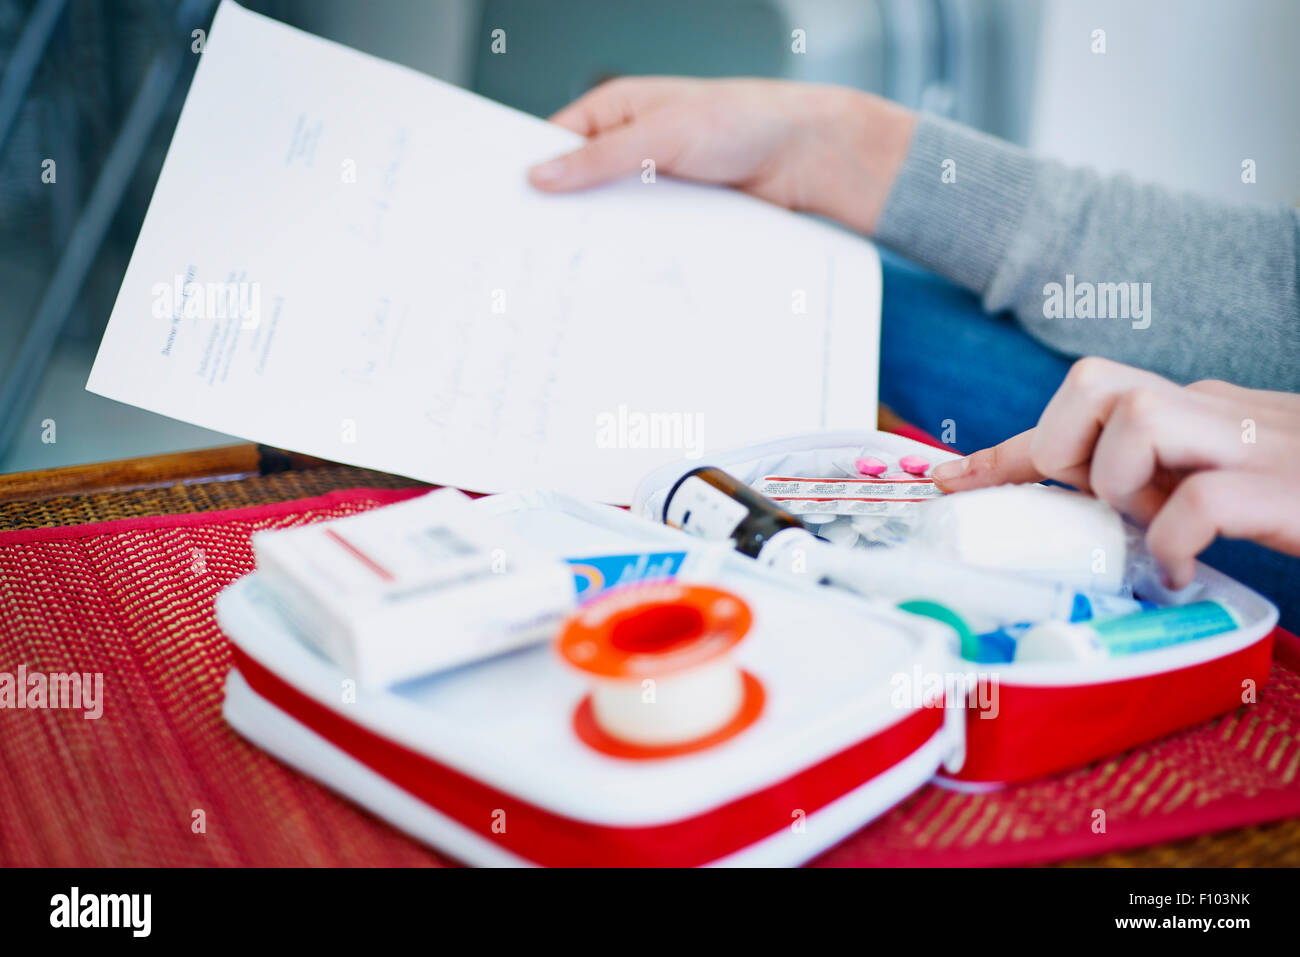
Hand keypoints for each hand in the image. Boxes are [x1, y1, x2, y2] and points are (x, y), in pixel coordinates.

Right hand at [528, 77, 914, 234]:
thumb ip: (600, 159)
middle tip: (532, 249)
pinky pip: (644, 237)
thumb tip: (541, 175)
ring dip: (600, 238)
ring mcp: (653, 184)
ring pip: (610, 217)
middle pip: (579, 186)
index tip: (505, 207)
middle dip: (561, 214)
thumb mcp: (661, 135)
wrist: (807, 156)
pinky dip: (635, 251)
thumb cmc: (742, 120)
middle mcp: (630, 147)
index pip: (555, 143)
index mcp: (616, 110)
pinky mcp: (676, 215)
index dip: (530, 173)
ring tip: (570, 269)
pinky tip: (620, 273)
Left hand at [931, 357, 1299, 586]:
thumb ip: (1164, 482)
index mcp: (1197, 410)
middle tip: (1098, 505)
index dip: (1001, 449)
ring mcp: (1257, 445)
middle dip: (1065, 447)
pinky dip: (1171, 545)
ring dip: (1118, 485)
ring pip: (1135, 421)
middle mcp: (1217, 412)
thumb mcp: (1223, 480)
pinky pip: (1198, 503)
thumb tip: (1091, 516)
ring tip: (1149, 530)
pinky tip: (1179, 572)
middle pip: (1091, 383)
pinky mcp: (1289, 492)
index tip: (946, 483)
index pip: (1078, 407)